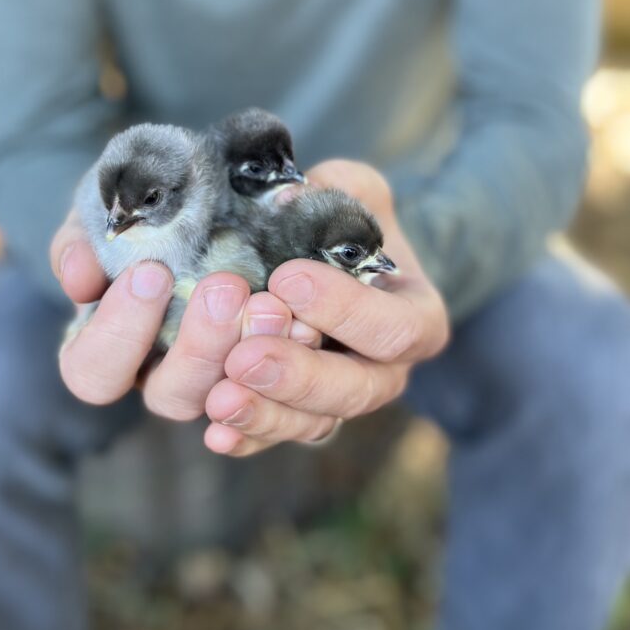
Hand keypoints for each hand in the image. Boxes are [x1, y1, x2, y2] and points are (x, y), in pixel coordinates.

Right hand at [51, 208, 319, 415]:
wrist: (241, 192)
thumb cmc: (161, 205)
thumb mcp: (114, 205)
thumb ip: (86, 236)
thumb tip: (79, 278)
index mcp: (114, 346)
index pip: (93, 372)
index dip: (118, 334)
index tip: (151, 273)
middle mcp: (168, 376)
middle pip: (171, 398)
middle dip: (199, 348)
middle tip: (226, 288)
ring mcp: (226, 385)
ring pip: (232, 403)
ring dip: (253, 358)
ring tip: (275, 306)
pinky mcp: (282, 383)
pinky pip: (291, 409)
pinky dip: (297, 382)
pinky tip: (307, 330)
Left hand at [203, 160, 449, 455]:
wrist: (338, 266)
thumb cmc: (350, 227)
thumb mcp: (358, 194)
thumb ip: (338, 191)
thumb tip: (288, 198)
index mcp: (415, 319)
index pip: (393, 328)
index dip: (344, 309)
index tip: (288, 278)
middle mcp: (384, 372)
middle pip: (352, 392)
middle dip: (298, 376)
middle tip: (247, 355)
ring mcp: (339, 401)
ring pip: (311, 425)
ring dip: (265, 413)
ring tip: (221, 398)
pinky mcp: (296, 417)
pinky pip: (274, 438)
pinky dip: (246, 437)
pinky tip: (215, 433)